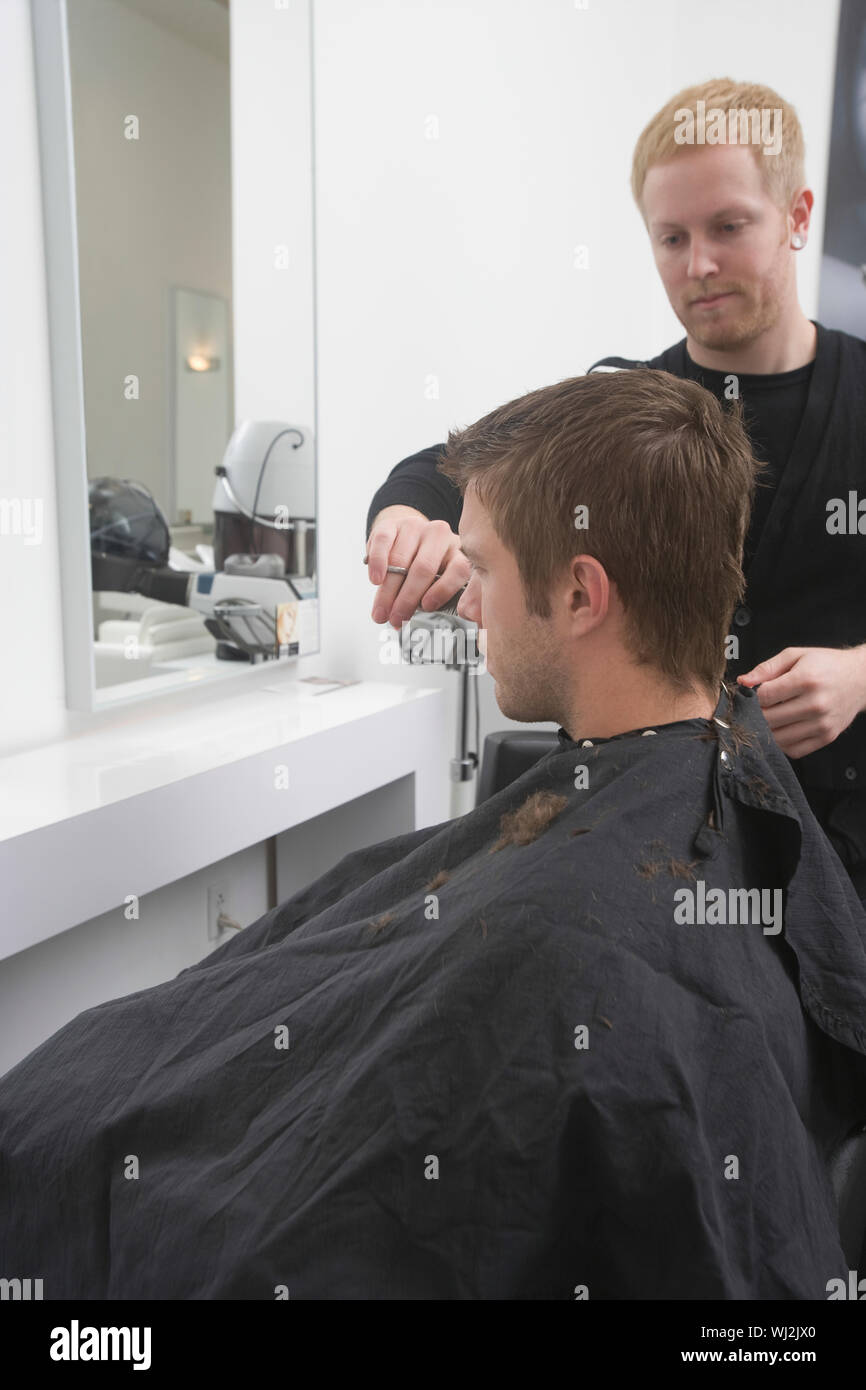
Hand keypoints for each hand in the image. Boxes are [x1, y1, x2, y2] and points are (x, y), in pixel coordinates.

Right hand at [365, 506, 469, 627]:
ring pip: (400, 559)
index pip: (458, 569)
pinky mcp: (392, 524)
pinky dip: (377, 563)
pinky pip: (382, 542)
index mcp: (458, 552)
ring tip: (381, 611)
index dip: (443, 590)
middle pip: (424, 568)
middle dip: (407, 599)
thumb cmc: (423, 568)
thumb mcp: (438, 582)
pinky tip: (375, 580)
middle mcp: (440, 535)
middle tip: (396, 619)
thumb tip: (418, 631)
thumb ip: (433, 601)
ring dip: (388, 590)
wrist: (405, 539)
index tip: (428, 607)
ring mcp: (416, 527)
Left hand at [737, 646, 865, 757]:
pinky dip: (783, 743)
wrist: (860, 679)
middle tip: (758, 708)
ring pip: (779, 738)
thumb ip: (766, 668)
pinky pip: (794, 750)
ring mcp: (822, 724)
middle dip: (757, 714)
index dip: (754, 696)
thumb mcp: (796, 656)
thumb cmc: (826, 665)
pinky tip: (783, 729)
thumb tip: (743, 682)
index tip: (756, 693)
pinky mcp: (826, 737)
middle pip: (769, 719)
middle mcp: (816, 704)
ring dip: (767, 731)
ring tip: (769, 718)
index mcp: (806, 680)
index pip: (764, 696)